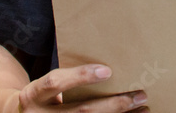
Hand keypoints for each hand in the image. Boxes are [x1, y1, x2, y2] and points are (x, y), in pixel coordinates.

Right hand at [9, 64, 147, 111]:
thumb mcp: (43, 85)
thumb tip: (105, 66)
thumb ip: (66, 79)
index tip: (107, 71)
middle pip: (81, 111)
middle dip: (113, 104)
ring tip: (142, 106)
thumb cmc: (40, 94)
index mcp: (33, 95)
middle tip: (139, 93)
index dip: (79, 77)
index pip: (55, 84)